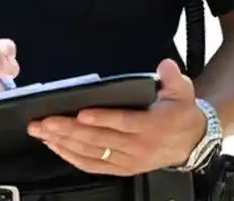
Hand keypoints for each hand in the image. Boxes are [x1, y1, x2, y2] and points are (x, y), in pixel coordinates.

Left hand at [27, 59, 206, 175]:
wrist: (191, 142)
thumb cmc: (180, 112)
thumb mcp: (182, 91)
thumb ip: (173, 78)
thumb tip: (165, 66)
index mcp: (153, 126)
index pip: (124, 123)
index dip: (102, 119)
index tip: (80, 114)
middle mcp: (139, 146)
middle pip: (100, 139)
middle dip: (68, 130)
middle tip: (44, 121)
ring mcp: (129, 160)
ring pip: (92, 153)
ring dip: (64, 143)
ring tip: (41, 131)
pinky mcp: (121, 168)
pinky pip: (93, 165)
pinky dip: (72, 157)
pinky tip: (55, 146)